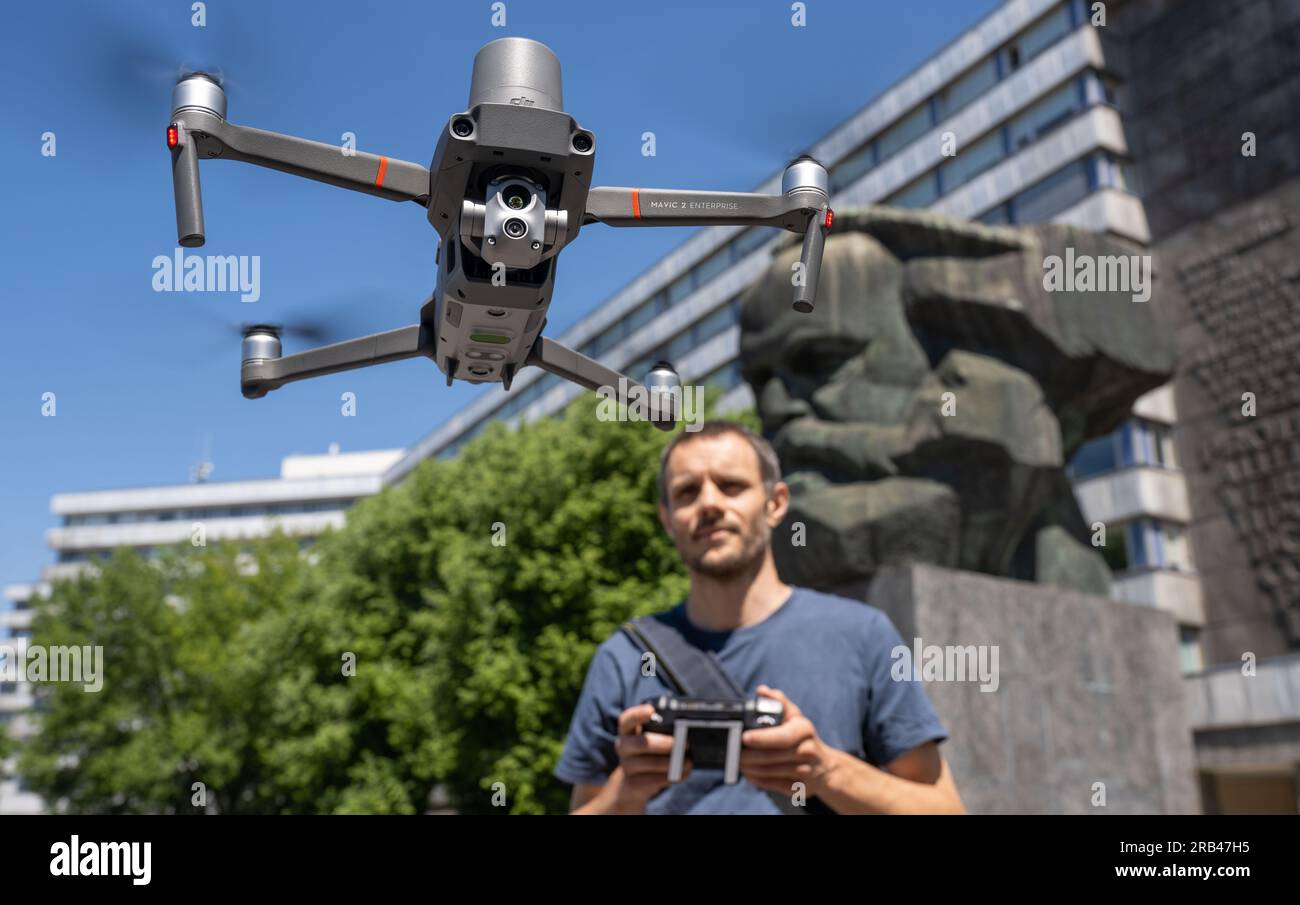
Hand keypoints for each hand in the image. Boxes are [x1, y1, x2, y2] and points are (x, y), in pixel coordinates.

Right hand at [609, 703, 689, 812]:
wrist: (633, 784)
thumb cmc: (649, 754)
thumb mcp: (652, 739)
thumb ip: (663, 732)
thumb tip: (687, 732)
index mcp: (628, 730)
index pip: (627, 719)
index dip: (638, 714)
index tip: (651, 710)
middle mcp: (623, 746)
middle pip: (641, 742)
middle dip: (664, 743)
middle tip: (684, 744)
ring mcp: (626, 766)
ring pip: (649, 763)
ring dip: (671, 762)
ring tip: (688, 761)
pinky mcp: (633, 783)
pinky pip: (653, 780)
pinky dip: (671, 777)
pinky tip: (683, 773)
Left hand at [739, 685, 836, 800]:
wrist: (825, 768)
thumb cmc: (803, 737)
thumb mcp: (795, 716)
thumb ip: (778, 701)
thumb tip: (761, 690)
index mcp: (804, 730)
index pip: (782, 736)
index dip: (762, 738)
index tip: (744, 737)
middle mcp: (806, 752)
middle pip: (770, 757)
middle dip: (747, 755)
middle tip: (732, 751)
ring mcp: (803, 772)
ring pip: (768, 772)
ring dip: (748, 768)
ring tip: (736, 761)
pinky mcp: (797, 789)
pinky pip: (771, 785)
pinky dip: (756, 779)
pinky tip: (748, 773)